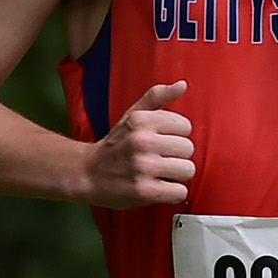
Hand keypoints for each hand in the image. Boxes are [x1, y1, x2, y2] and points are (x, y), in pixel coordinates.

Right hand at [84, 82, 194, 208]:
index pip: (185, 126)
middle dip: (177, 156)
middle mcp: (142, 141)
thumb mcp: (132, 115)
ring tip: (160, 173)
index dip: (176, 136)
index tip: (162, 142)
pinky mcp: (144, 191)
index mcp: (141, 120)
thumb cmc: (115, 145)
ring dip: (177, 175)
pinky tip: (159, 187)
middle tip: (160, 160)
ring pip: (188, 170)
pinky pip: (179, 192)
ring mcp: (143, 167)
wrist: (88, 174)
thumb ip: (157, 97)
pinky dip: (172, 193)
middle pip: (189, 149)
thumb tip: (182, 85)